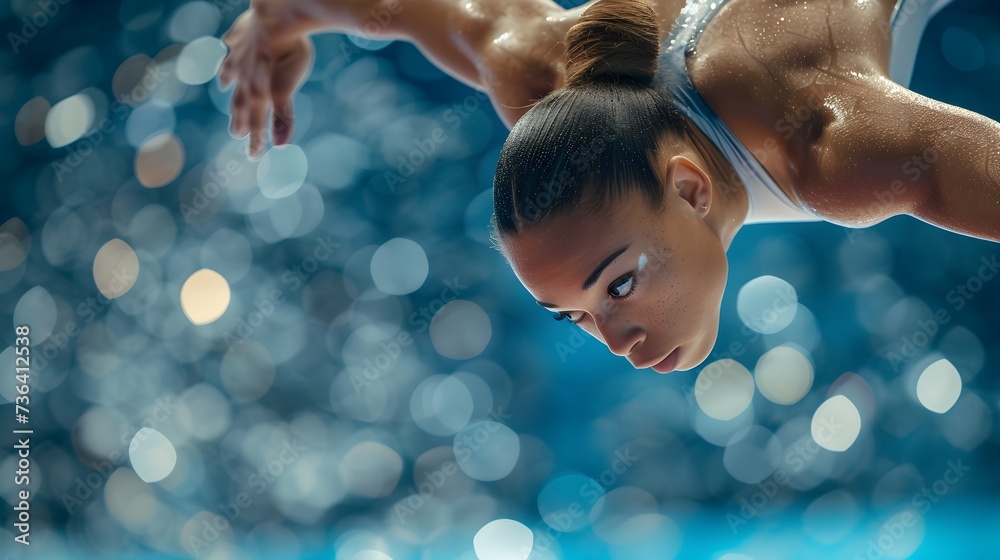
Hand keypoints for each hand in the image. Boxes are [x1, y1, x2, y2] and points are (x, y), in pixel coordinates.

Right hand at [218, 5, 313, 158]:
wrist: (276, 13)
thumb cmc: (289, 49)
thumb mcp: (288, 86)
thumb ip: (283, 115)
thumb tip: (280, 145)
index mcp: (256, 90)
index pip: (255, 122)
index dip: (256, 140)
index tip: (254, 156)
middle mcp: (242, 76)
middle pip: (240, 103)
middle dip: (240, 119)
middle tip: (237, 134)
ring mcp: (237, 56)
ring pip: (231, 78)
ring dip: (232, 91)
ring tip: (228, 100)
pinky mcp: (237, 37)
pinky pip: (227, 52)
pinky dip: (226, 63)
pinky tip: (226, 64)